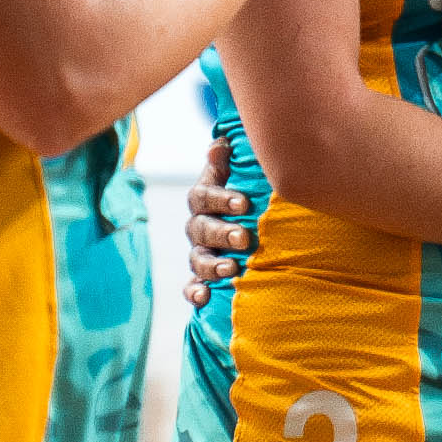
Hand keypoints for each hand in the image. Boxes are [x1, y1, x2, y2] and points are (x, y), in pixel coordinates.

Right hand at [179, 171, 263, 304]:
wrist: (250, 224)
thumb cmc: (246, 196)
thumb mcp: (238, 176)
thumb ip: (227, 162)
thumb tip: (220, 143)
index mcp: (204, 201)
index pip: (203, 196)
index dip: (220, 199)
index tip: (243, 203)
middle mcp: (198, 227)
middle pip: (201, 229)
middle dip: (222, 234)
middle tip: (244, 239)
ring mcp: (199, 253)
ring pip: (197, 259)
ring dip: (212, 265)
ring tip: (231, 269)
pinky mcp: (203, 278)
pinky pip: (192, 286)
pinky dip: (195, 292)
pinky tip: (203, 298)